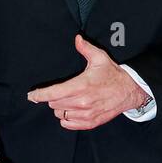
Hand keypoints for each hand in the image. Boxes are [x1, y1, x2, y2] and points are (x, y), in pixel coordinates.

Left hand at [27, 34, 148, 128]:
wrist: (129, 91)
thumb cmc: (112, 74)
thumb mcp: (100, 58)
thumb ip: (85, 48)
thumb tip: (77, 38)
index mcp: (81, 85)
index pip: (52, 93)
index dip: (39, 95)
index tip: (31, 95)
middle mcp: (82, 102)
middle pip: (53, 104)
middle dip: (53, 98)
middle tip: (61, 91)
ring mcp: (86, 114)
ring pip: (60, 114)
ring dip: (60, 107)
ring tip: (69, 100)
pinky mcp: (91, 122)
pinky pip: (68, 124)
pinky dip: (66, 118)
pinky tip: (71, 111)